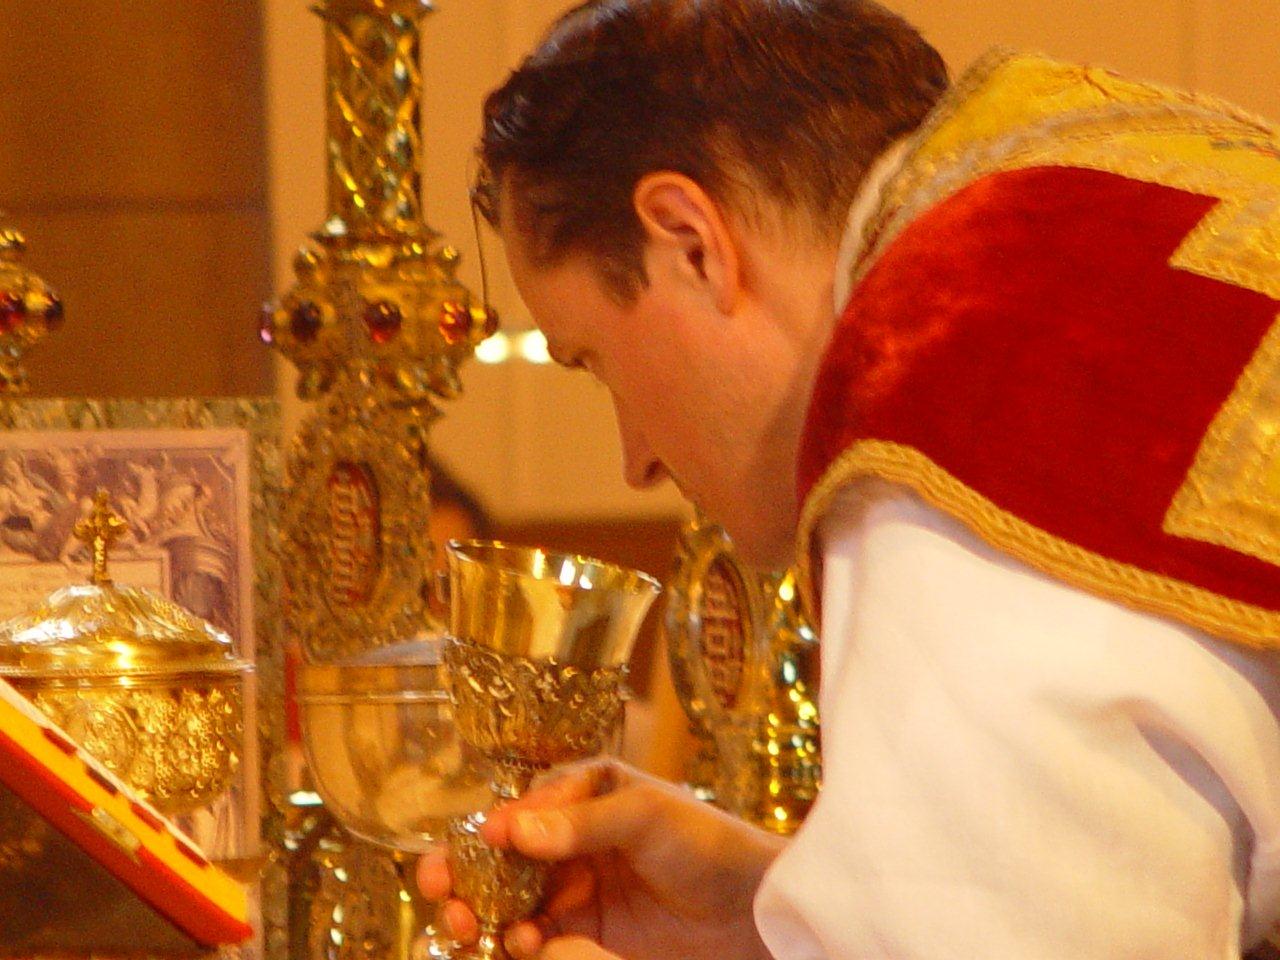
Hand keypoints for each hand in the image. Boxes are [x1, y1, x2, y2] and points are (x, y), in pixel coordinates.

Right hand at [418, 760, 784, 959]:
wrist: (752, 909)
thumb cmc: (706, 843)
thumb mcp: (646, 817)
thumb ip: (581, 823)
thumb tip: (513, 828)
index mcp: (584, 791)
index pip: (522, 808)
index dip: (488, 833)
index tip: (466, 856)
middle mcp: (570, 836)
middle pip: (502, 856)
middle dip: (468, 875)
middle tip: (447, 896)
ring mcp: (575, 885)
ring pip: (509, 898)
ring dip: (485, 912)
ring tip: (475, 928)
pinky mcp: (584, 932)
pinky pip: (535, 935)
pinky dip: (517, 941)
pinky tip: (521, 944)